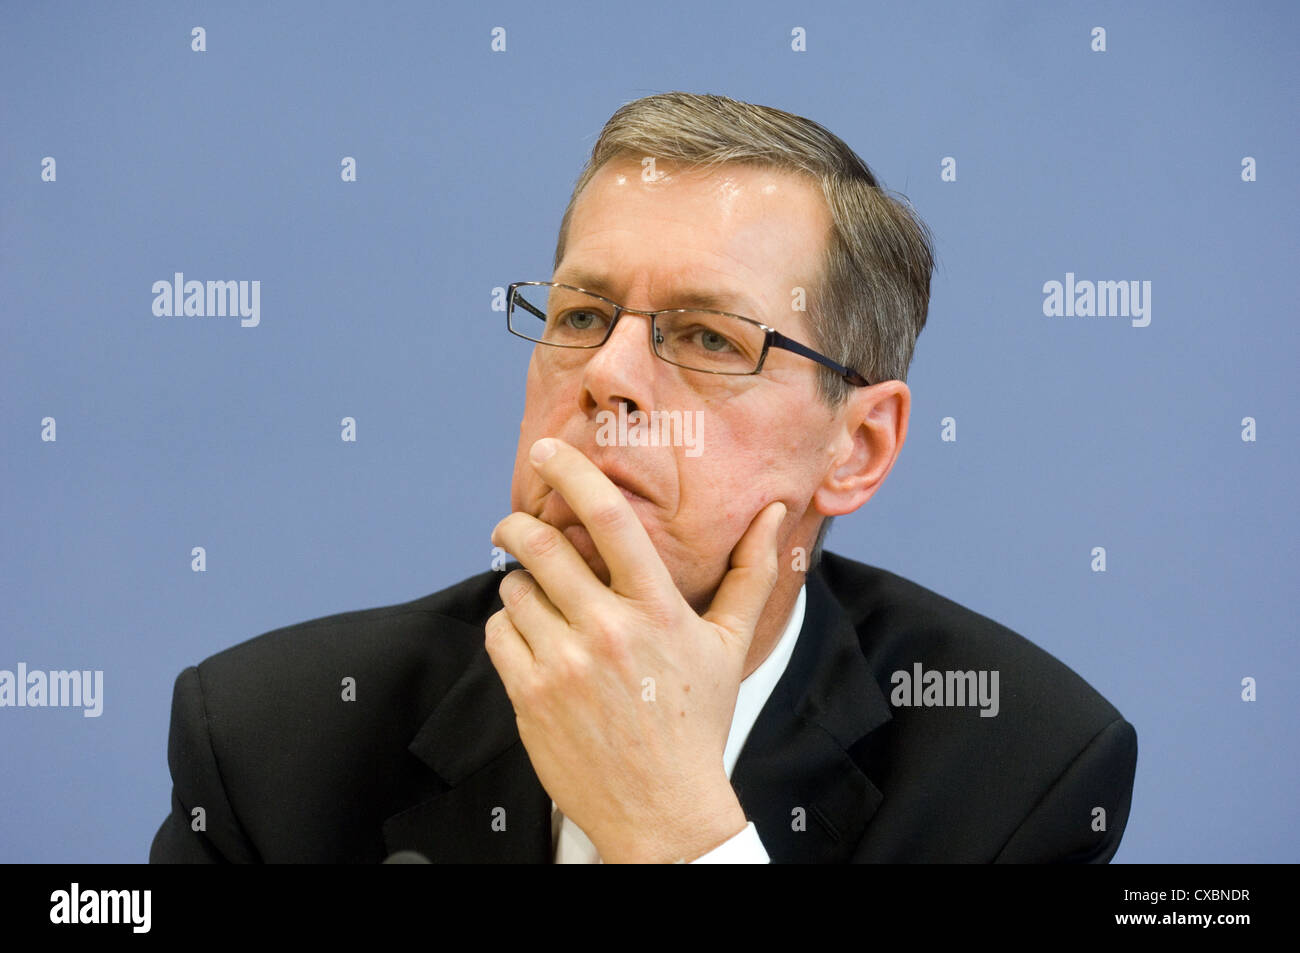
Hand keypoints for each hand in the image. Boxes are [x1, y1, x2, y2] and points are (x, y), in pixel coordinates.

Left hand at [485, 437, 785, 862]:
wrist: (662, 808)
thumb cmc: (697, 720)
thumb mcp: (729, 644)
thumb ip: (751, 572)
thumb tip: (777, 511)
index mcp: (657, 609)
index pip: (610, 518)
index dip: (572, 472)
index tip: (548, 450)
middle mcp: (608, 630)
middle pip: (541, 545)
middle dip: (519, 525)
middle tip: (517, 525)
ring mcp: (564, 665)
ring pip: (514, 590)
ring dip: (521, 585)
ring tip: (543, 604)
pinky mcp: (530, 697)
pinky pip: (498, 633)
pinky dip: (508, 627)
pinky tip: (534, 641)